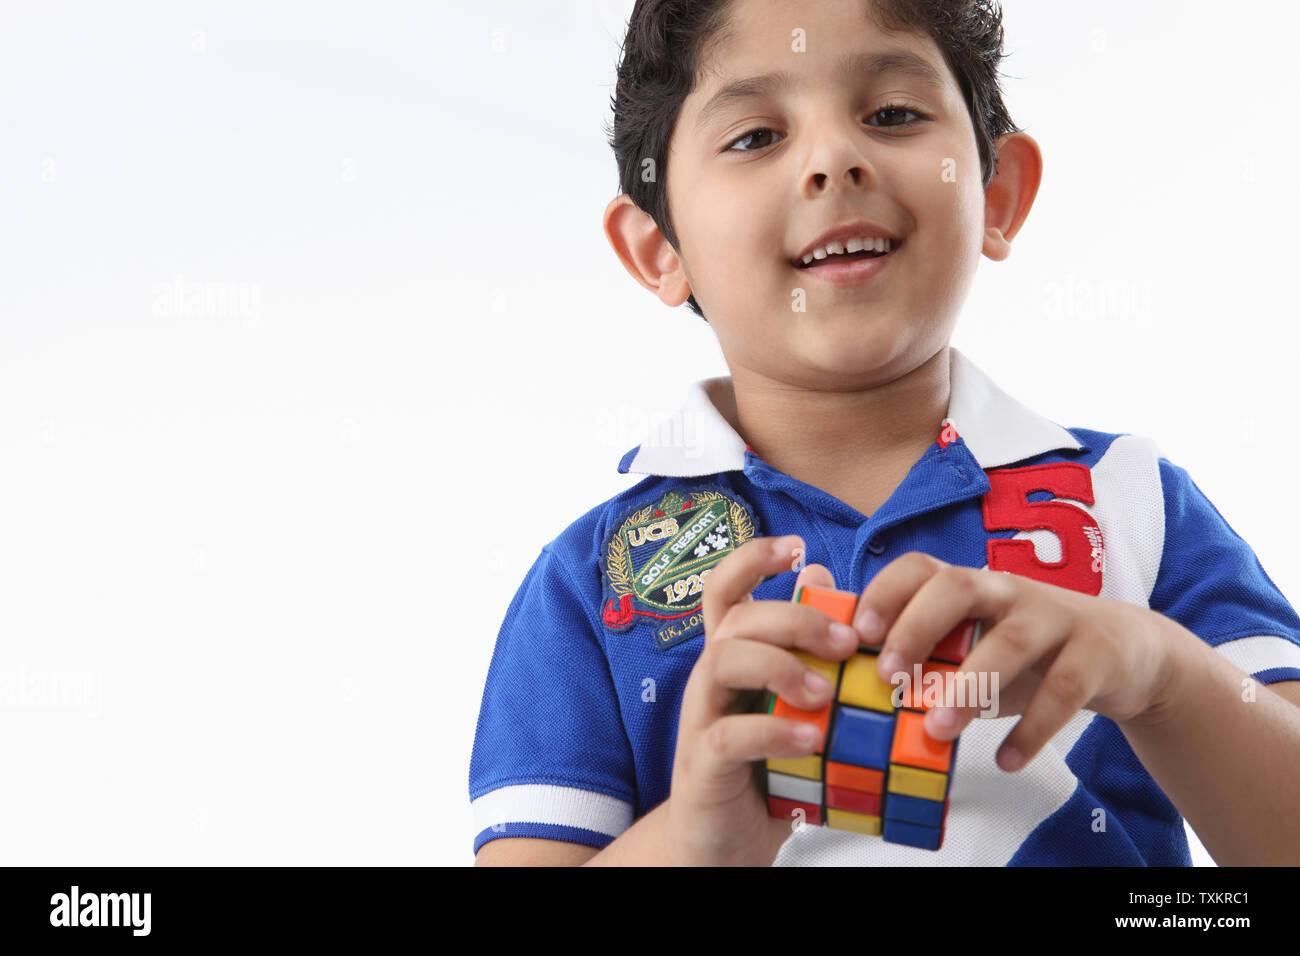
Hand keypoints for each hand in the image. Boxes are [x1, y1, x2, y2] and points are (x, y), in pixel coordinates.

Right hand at [667, 534, 858, 865]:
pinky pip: (729, 735)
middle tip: (847, 643)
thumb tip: (822, 578)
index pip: (725, 588)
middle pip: (737, 618)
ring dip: (781, 667)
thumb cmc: (762, 767)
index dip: (753, 558)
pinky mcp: (702, 763)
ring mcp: (701, 717)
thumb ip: (804, 647)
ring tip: (824, 694)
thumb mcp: (789, 704)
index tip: (795, 546)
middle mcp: (711, 677)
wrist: (723, 841)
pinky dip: (772, 731)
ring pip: (723, 661)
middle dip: (795, 618)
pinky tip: (809, 739)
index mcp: (732, 655)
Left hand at [850, 552, 1180, 771]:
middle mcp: (1009, 590)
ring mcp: (1056, 617)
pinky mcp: (1097, 654)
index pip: (921, 567)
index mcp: (970, 586)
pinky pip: (1064, 690)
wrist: (1124, 653)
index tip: (858, 633)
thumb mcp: (973, 644)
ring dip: (970, 688)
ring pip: (1010, 642)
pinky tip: (1006, 760)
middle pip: (960, 586)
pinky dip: (1033, 729)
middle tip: (889, 676)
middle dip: (918, 627)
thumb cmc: (1024, 651)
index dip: (886, 592)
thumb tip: (844, 663)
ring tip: (937, 730)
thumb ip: (920, 649)